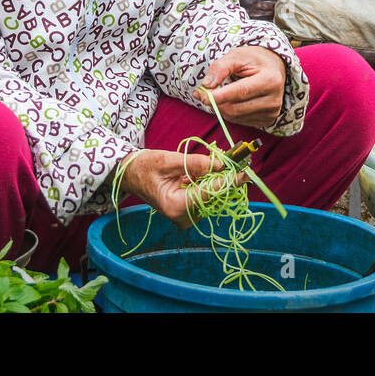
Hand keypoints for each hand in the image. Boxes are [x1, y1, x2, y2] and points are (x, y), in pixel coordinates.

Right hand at [116, 149, 241, 228]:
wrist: (130, 174)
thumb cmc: (144, 166)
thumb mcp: (168, 160)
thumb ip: (194, 163)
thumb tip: (219, 164)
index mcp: (175, 206)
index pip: (208, 193)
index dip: (228, 181)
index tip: (245, 171)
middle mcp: (182, 216)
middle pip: (213, 197)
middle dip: (225, 177)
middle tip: (236, 159)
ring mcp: (185, 216)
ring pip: (212, 196)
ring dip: (218, 178)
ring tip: (222, 160)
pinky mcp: (188, 212)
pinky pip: (205, 196)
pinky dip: (210, 182)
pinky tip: (213, 169)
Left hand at [196, 46, 285, 129]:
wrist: (273, 67)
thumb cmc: (255, 60)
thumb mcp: (237, 55)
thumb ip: (220, 67)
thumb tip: (207, 85)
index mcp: (270, 80)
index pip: (241, 92)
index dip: (219, 96)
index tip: (202, 95)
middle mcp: (274, 100)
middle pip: (235, 108)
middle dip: (215, 102)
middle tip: (202, 93)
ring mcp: (271, 112)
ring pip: (234, 117)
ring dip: (220, 107)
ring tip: (217, 94)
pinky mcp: (267, 120)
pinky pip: (239, 121)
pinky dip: (229, 112)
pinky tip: (230, 100)